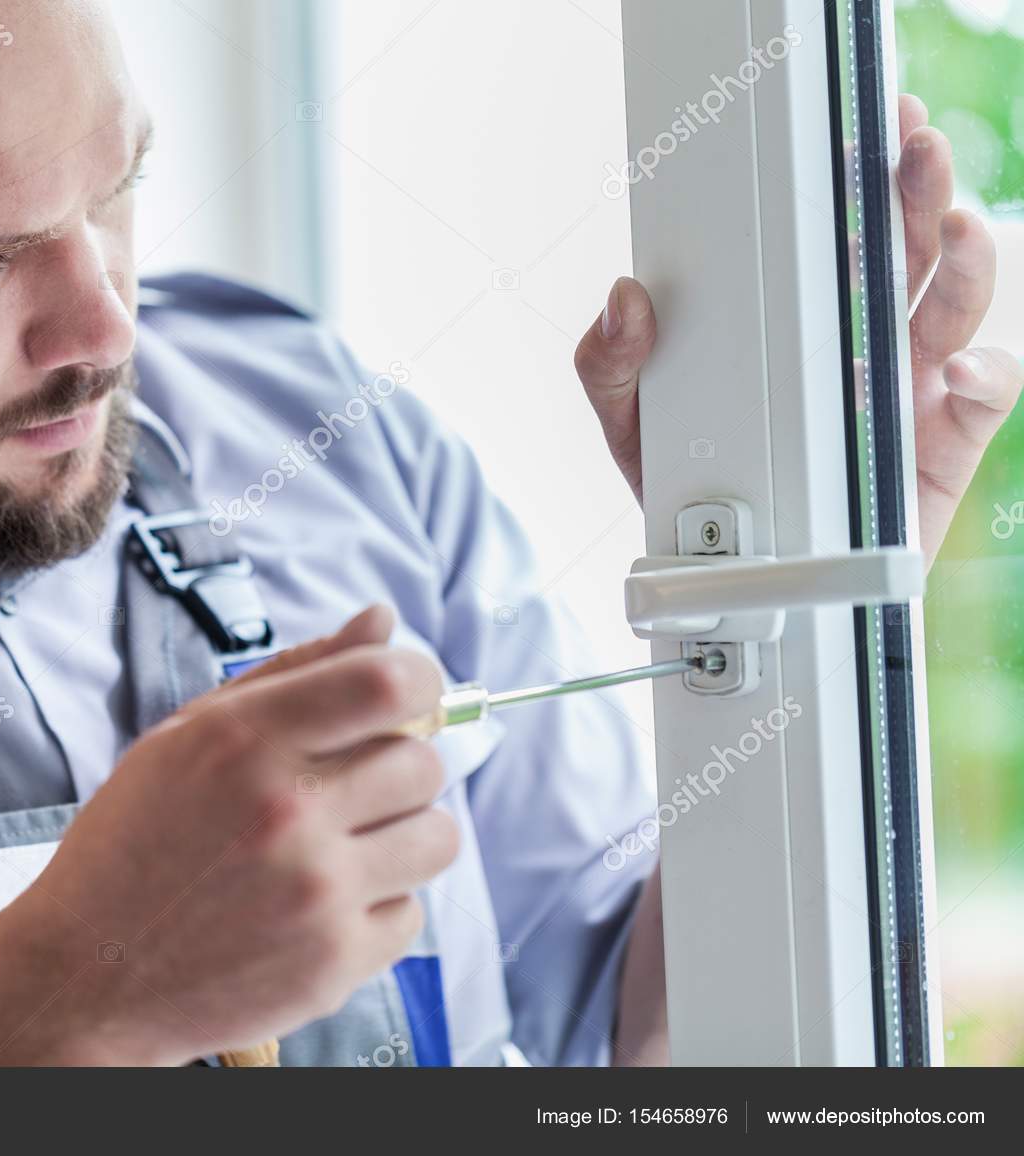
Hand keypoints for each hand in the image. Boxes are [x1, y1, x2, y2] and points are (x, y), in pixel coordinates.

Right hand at [0, 606, 455, 1064]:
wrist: (84, 976)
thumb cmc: (134, 844)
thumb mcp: (188, 736)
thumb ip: (293, 672)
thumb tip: (382, 621)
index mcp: (245, 740)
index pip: (388, 683)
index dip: (419, 681)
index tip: (408, 698)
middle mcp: (288, 810)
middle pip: (422, 763)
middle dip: (398, 767)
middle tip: (348, 790)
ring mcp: (316, 892)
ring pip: (437, 837)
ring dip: (402, 836)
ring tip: (344, 848)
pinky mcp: (333, 963)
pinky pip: (413, 913)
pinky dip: (378, 908)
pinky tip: (319, 907)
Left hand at [574, 94, 1022, 563]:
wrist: (737, 590)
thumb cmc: (692, 497)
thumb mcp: (631, 428)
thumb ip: (611, 368)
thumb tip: (622, 301)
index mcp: (791, 323)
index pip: (829, 236)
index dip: (852, 178)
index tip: (860, 128)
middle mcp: (854, 343)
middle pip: (901, 250)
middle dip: (914, 189)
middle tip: (912, 145)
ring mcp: (902, 389)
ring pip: (950, 306)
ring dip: (963, 260)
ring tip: (955, 227)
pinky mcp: (937, 446)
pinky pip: (982, 398)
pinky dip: (983, 376)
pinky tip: (955, 371)